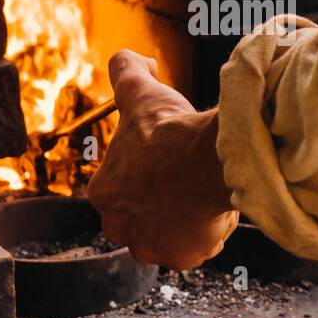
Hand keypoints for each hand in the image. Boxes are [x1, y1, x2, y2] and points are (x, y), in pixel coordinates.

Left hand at [87, 50, 238, 269]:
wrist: (207, 161)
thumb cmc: (169, 131)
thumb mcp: (141, 91)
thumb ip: (125, 69)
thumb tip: (131, 59)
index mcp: (102, 192)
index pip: (121, 186)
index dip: (146, 172)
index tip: (167, 159)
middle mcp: (118, 227)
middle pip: (140, 217)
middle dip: (159, 203)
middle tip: (185, 180)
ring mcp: (150, 246)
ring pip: (166, 235)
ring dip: (181, 222)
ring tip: (201, 195)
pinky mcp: (181, 258)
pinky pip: (194, 249)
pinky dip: (205, 234)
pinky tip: (214, 210)